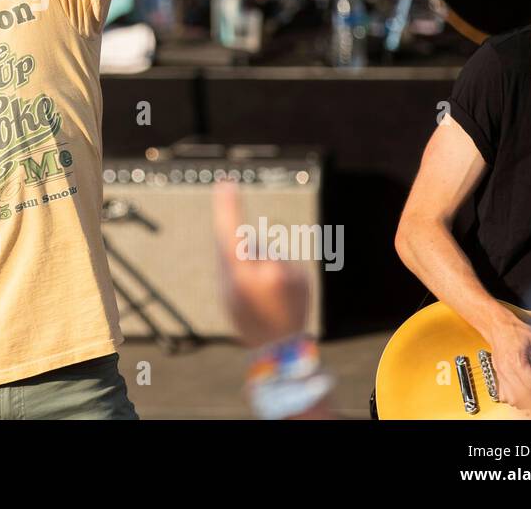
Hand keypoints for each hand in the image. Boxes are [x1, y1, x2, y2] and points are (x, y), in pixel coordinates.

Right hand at [211, 181, 310, 346]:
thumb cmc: (247, 317)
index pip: (231, 233)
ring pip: (269, 252)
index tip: (226, 183)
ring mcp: (288, 273)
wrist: (281, 347)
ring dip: (265, 265)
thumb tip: (231, 230)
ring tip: (268, 294)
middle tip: (248, 286)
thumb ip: (227, 260)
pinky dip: (281, 272)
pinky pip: (285, 261)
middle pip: (250, 243)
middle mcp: (266, 271)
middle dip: (246, 253)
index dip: (227, 206)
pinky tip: (282, 294)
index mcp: (241, 276)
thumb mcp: (226, 292)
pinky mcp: (303, 275)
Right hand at [484, 313, 530, 414]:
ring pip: (513, 400)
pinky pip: (503, 396)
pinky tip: (522, 395)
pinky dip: (514, 400)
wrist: (497, 326)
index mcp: (517, 361)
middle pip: (523, 397)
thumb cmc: (517, 331)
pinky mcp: (498, 376)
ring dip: (526, 403)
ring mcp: (501, 375)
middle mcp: (507, 370)